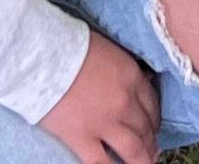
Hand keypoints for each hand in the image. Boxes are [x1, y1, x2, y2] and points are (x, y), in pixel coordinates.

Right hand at [36, 27, 163, 163]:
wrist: (44, 57)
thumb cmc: (72, 47)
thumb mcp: (110, 50)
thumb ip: (125, 69)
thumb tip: (140, 78)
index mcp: (132, 77)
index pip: (152, 105)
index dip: (155, 120)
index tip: (153, 128)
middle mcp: (125, 102)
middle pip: (145, 129)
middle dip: (151, 143)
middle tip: (152, 151)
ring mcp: (105, 123)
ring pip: (133, 150)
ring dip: (142, 160)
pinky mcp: (82, 138)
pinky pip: (101, 163)